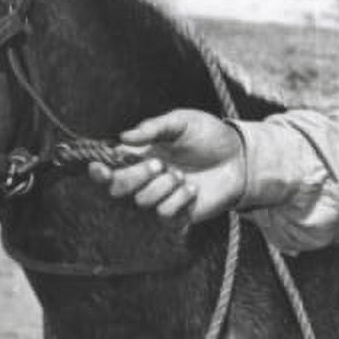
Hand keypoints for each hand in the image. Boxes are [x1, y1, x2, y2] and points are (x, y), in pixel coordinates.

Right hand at [86, 110, 246, 221]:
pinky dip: (178, 200)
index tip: (99, 168)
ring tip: (183, 175)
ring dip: (163, 187)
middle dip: (135, 177)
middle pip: (118, 189)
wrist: (240, 158)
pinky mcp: (177, 216)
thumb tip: (123, 137)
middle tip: (160, 164)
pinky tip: (193, 189)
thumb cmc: (209, 136)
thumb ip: (152, 128)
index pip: (109, 169)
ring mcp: (161, 199)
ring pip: (143, 201)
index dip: (98, 172)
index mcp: (139, 156)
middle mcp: (145, 180)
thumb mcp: (181, 122)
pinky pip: (164, 214)